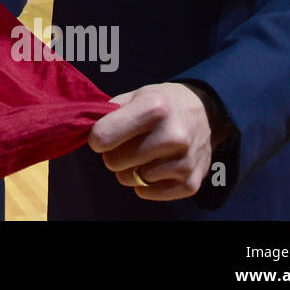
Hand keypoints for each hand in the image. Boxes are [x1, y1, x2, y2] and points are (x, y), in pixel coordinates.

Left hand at [88, 83, 225, 200]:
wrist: (206, 112)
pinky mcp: (190, 183)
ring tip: (145, 152)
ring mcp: (183, 162)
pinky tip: (156, 166)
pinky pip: (147, 193)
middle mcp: (172, 136)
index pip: (102, 137)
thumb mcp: (135, 95)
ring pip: (130, 179)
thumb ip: (108, 113)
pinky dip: (146, 183)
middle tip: (127, 143)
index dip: (97, 138)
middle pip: (113, 162)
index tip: (104, 134)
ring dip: (131, 169)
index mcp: (154, 108)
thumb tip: (83, 132)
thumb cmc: (162, 104)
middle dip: (114, 153)